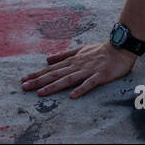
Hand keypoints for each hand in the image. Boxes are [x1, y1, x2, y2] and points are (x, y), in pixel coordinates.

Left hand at [20, 41, 136, 98]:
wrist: (120, 48)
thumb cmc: (100, 50)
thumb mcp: (80, 50)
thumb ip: (64, 55)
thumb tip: (48, 59)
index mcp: (72, 60)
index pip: (51, 69)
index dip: (37, 74)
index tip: (24, 79)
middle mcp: (77, 65)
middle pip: (55, 74)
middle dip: (39, 81)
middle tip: (24, 87)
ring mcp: (88, 71)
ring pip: (68, 79)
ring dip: (54, 86)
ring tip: (41, 93)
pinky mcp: (100, 76)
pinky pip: (89, 83)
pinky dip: (81, 89)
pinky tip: (72, 96)